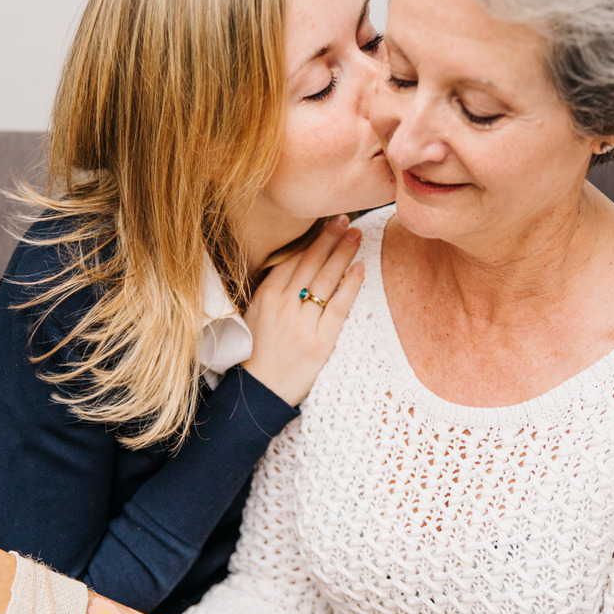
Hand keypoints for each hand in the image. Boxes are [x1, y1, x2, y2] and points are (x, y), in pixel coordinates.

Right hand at [242, 215, 362, 405]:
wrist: (258, 393)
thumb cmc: (256, 354)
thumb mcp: (254, 316)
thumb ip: (272, 290)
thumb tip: (295, 264)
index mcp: (265, 296)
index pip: (293, 260)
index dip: (312, 240)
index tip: (325, 223)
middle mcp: (283, 306)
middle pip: (311, 263)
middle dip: (330, 238)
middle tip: (345, 220)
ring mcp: (302, 324)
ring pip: (326, 279)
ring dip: (343, 253)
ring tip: (356, 235)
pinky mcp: (320, 342)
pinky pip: (339, 306)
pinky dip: (350, 285)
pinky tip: (360, 267)